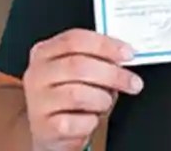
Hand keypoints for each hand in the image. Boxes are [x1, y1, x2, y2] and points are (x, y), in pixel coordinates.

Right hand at [23, 28, 144, 150]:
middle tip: (133, 82)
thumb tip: (122, 57)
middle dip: (112, 74)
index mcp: (44, 52)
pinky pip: (78, 122)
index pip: (75, 40)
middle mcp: (37, 74)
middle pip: (78, 66)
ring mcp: (39, 101)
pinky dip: (91, 121)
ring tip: (104, 103)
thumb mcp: (75, 71)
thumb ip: (95, 59)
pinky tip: (89, 119)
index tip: (127, 53)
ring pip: (79, 95)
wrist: (47, 130)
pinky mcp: (45, 127)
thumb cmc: (66, 95)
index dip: (105, 45)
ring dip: (102, 100)